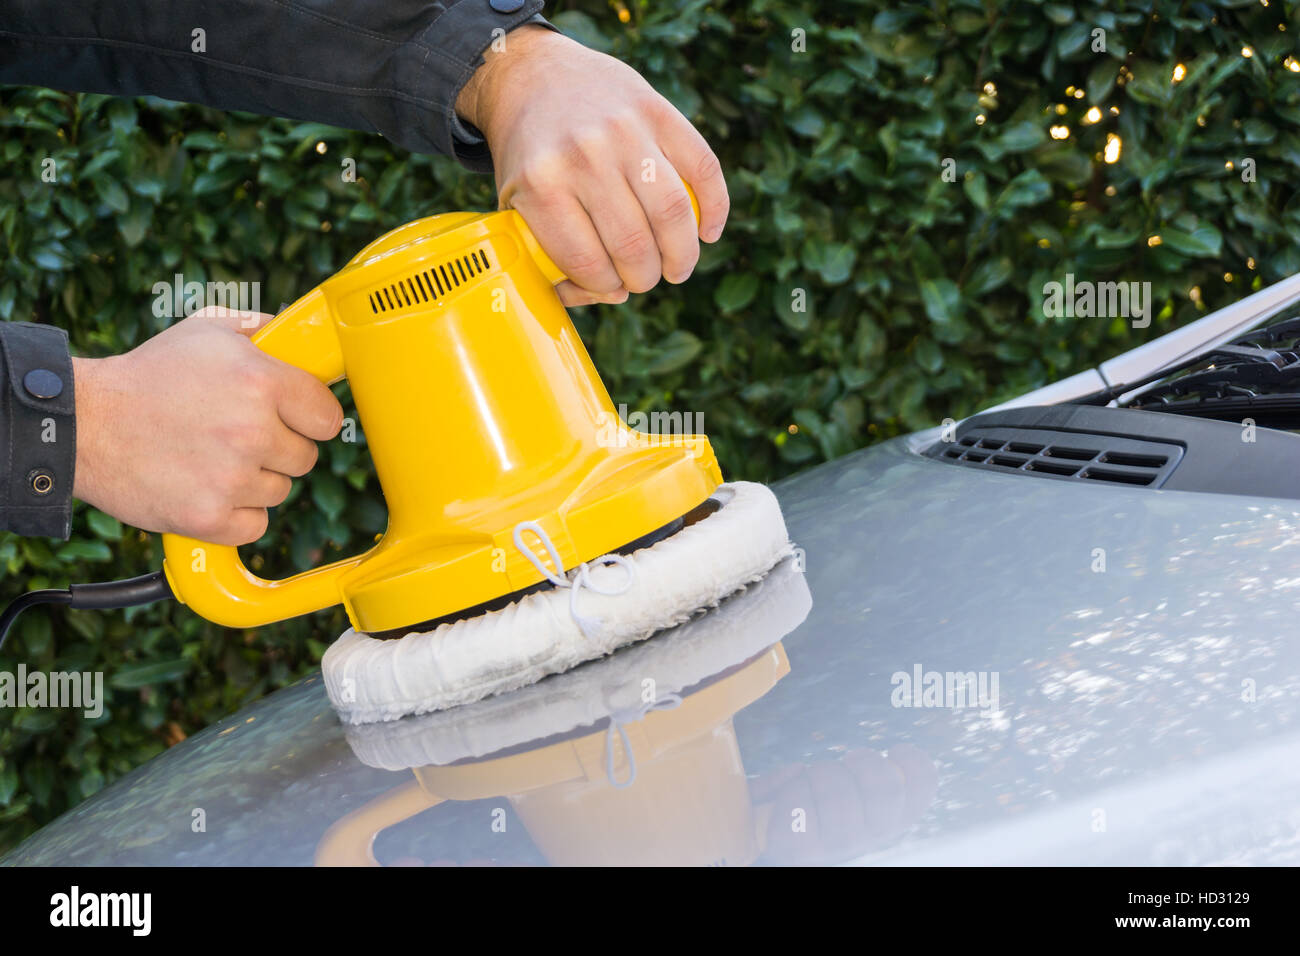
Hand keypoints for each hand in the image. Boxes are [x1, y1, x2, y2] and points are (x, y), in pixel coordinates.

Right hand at [72, 306, 342, 545]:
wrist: (84, 423)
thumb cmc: (148, 374)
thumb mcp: (205, 331)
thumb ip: (261, 330)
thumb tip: (301, 338)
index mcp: (262, 382)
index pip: (329, 418)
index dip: (311, 417)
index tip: (293, 417)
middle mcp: (253, 431)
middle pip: (305, 457)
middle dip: (278, 448)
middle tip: (235, 434)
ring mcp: (231, 478)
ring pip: (279, 491)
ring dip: (253, 480)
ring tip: (209, 456)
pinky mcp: (208, 517)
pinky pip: (254, 525)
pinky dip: (235, 514)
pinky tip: (205, 487)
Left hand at [456, 24, 728, 306]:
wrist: (533, 73)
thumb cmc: (529, 153)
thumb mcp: (517, 202)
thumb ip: (551, 254)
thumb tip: (609, 296)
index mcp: (541, 185)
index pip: (590, 262)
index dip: (607, 287)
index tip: (613, 289)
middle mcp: (584, 156)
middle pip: (634, 245)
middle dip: (646, 277)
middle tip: (647, 280)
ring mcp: (624, 130)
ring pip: (674, 213)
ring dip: (683, 255)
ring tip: (678, 268)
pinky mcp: (657, 110)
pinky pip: (702, 167)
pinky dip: (715, 207)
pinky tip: (708, 231)